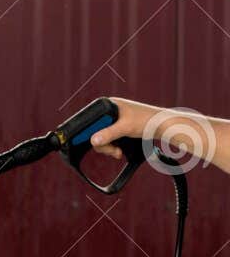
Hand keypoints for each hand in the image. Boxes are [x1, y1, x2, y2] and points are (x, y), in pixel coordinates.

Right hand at [88, 97, 214, 167]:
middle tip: (113, 150)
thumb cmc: (148, 120)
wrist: (164, 127)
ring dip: (108, 148)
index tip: (97, 142)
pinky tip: (119, 150)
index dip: (91, 132)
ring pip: (101, 137)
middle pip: (95, 131)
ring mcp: (115, 120)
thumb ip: (108, 134)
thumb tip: (93, 140)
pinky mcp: (119, 128)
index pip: (91, 120)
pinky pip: (109, 139)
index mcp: (109, 104)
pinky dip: (112, 147)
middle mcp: (110, 111)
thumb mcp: (125, 127)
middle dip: (104, 144)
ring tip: (118, 152)